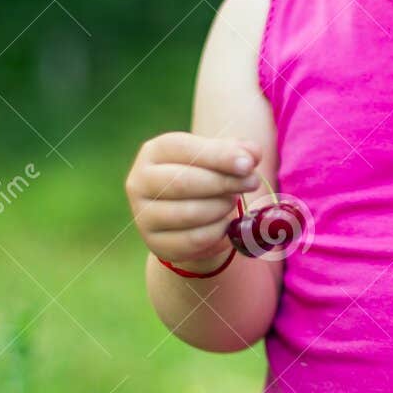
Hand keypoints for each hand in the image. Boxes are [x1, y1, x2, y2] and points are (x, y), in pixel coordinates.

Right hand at [125, 132, 261, 271]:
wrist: (187, 215)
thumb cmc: (204, 176)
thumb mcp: (218, 158)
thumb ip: (237, 151)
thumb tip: (253, 153)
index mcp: (154, 152)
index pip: (184, 149)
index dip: (218, 156)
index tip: (248, 164)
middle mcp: (140, 182)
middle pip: (183, 181)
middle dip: (223, 182)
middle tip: (252, 183)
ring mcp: (143, 215)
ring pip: (188, 213)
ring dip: (221, 208)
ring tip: (232, 202)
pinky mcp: (155, 243)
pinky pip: (193, 239)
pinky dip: (217, 231)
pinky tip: (225, 223)